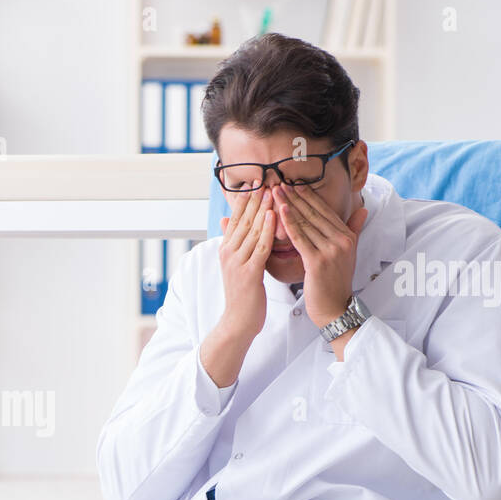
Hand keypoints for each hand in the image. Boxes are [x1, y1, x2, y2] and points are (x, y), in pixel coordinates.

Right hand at [216, 185, 275, 337]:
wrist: (238, 321)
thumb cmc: (243, 295)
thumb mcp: (235, 266)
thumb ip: (235, 243)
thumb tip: (227, 221)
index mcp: (225, 250)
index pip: (236, 219)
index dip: (246, 200)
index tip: (256, 182)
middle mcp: (228, 253)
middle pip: (243, 220)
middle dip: (254, 199)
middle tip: (265, 178)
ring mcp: (237, 263)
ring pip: (251, 230)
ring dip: (262, 209)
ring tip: (272, 190)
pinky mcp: (248, 273)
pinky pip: (260, 247)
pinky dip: (267, 229)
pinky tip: (275, 216)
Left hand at [272, 182, 366, 328]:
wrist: (334, 308)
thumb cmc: (335, 282)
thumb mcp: (348, 254)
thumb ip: (353, 230)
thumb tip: (363, 209)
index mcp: (347, 236)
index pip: (325, 211)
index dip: (308, 196)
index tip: (293, 184)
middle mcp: (342, 240)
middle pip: (314, 213)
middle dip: (295, 196)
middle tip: (278, 182)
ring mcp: (331, 250)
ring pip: (306, 223)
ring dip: (289, 205)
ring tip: (275, 192)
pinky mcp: (318, 261)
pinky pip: (300, 238)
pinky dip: (290, 223)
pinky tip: (280, 211)